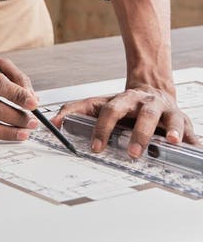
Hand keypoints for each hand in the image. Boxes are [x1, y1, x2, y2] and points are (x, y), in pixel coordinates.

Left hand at [50, 85, 197, 158]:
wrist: (152, 90)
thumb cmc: (123, 103)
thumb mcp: (98, 103)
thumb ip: (75, 110)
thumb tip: (52, 122)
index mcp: (125, 99)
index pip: (111, 111)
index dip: (102, 128)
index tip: (96, 147)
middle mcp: (148, 103)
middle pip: (144, 115)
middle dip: (139, 133)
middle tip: (132, 152)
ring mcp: (167, 112)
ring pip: (171, 119)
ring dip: (171, 130)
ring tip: (169, 142)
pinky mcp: (183, 122)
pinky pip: (190, 132)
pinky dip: (193, 142)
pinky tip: (194, 150)